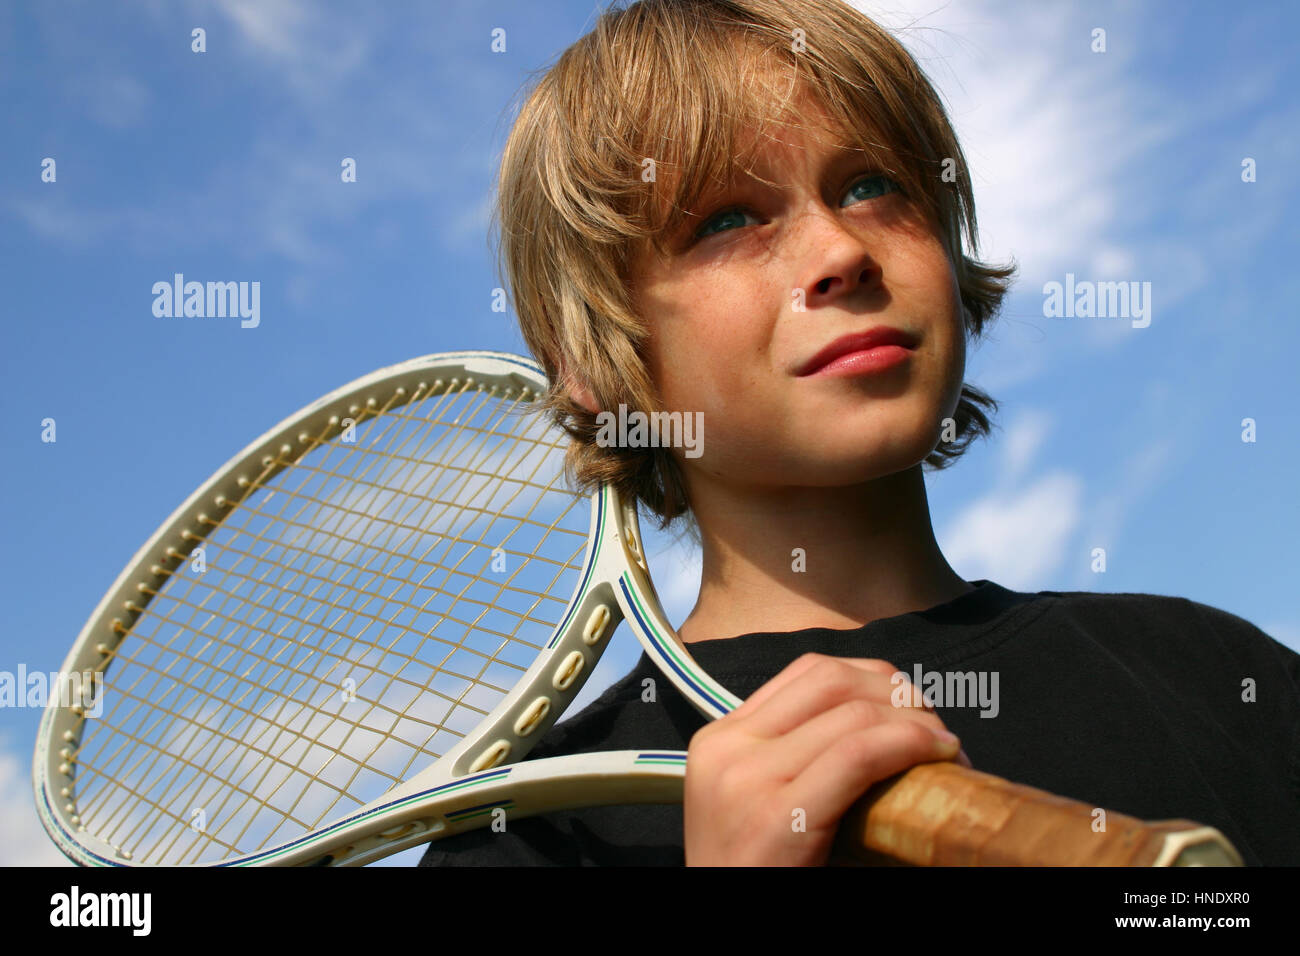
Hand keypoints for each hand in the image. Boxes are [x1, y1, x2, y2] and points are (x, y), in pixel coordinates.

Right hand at [684, 653, 971, 865]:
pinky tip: (938, 756)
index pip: (809, 673)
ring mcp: (747, 779)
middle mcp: (728, 747)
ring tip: (944, 749)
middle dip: (898, 695)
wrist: (728, 936)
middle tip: (936, 731)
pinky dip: (906, 745)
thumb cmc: (760, 874)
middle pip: (832, 680)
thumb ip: (796, 756)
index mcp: (721, 738)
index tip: (912, 711)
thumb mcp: (760, 800)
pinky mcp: (775, 816)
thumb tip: (881, 722)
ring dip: (915, 723)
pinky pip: (856, 755)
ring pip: (852, 713)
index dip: (876, 680)